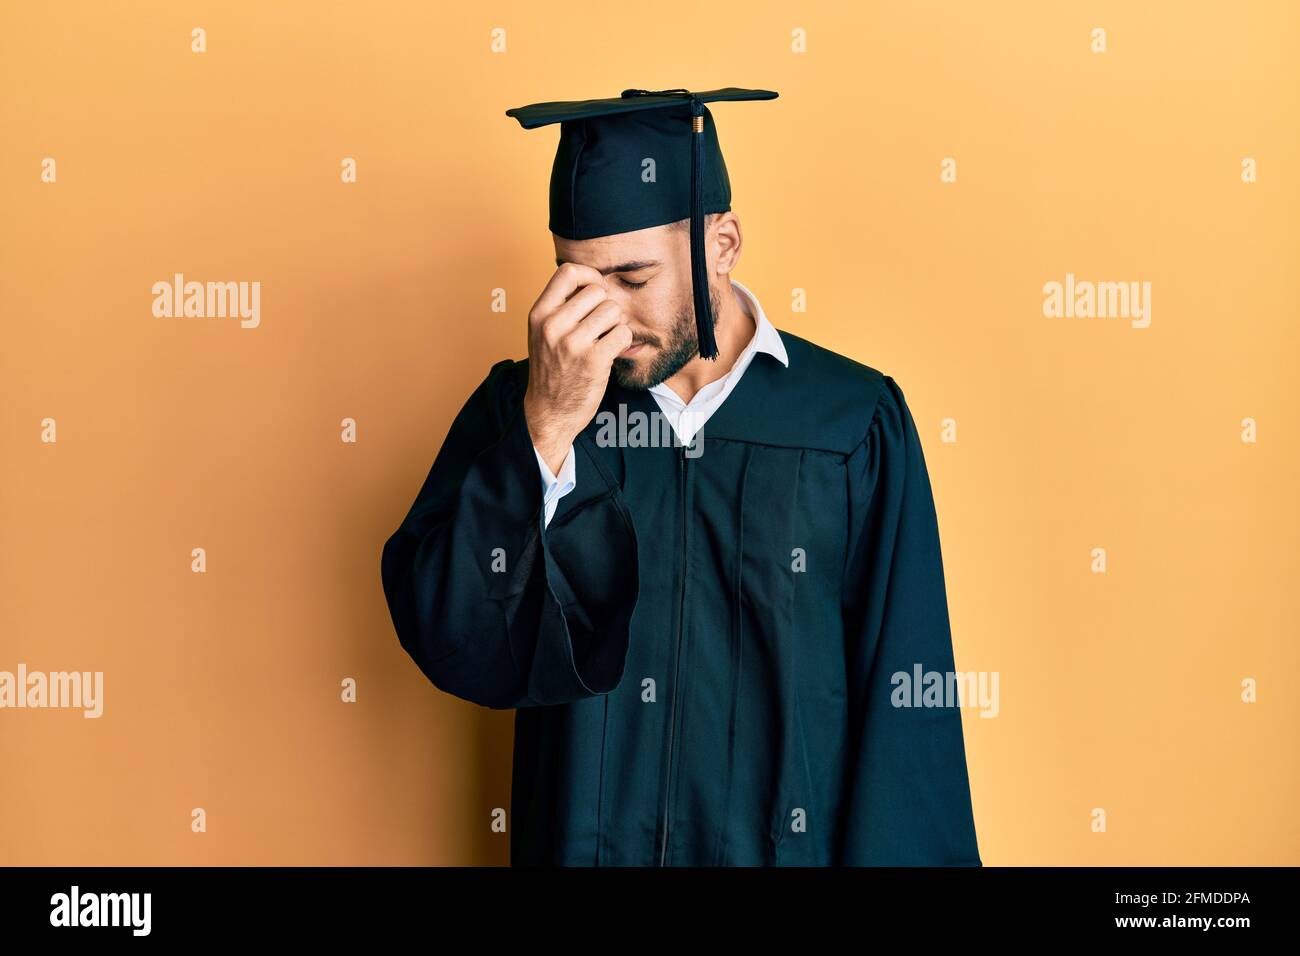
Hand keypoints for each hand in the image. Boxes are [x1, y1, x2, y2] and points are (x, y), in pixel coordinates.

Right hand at [523, 263, 631, 472]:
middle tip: (600, 327)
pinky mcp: (593, 361)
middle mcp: (553, 325)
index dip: (590, 276)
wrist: (549, 412)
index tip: (596, 291)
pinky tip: (610, 353)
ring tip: (602, 342)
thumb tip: (595, 281)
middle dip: (605, 307)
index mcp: (539, 314)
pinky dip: (622, 343)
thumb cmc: (551, 370)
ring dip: (614, 326)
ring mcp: (572, 343)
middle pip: (598, 291)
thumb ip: (560, 307)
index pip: (568, 272)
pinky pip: (623, 334)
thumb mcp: (543, 333)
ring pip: (613, 311)